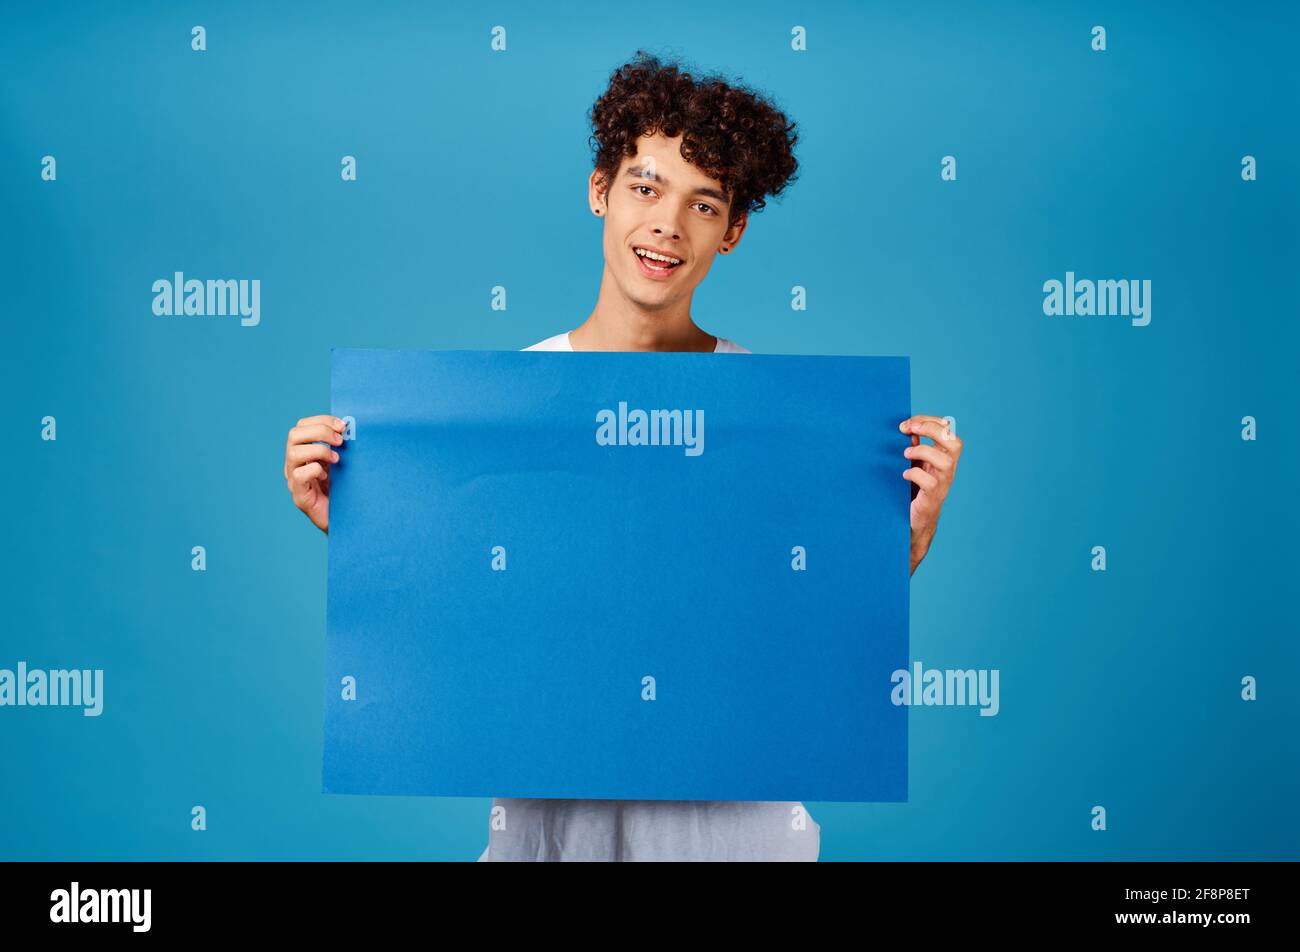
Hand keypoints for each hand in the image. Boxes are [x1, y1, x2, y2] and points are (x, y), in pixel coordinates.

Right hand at [285, 414, 344, 532]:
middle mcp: (294, 464)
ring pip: (294, 453)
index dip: (321, 420)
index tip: (342, 425)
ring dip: (319, 450)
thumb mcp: (343, 462)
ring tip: (337, 459)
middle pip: (294, 434)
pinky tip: (327, 476)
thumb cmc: (345, 488)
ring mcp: (294, 480)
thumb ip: (340, 445)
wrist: (346, 519)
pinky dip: (314, 470)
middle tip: (340, 441)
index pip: (302, 426)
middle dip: (320, 431)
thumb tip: (350, 425)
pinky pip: (299, 475)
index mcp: (303, 452)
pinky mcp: (300, 497)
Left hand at [899, 415, 961, 574]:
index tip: (907, 423)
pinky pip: (930, 482)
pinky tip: (904, 475)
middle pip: (955, 442)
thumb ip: (914, 447)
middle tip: (910, 429)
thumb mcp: (914, 464)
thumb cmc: (914, 490)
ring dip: (922, 451)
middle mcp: (947, 468)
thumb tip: (908, 429)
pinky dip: (914, 474)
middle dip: (932, 429)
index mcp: (944, 456)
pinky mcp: (933, 498)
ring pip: (945, 461)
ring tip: (905, 454)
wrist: (914, 521)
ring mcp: (943, 483)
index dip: (929, 421)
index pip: (948, 430)